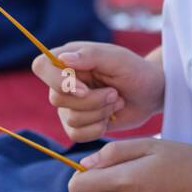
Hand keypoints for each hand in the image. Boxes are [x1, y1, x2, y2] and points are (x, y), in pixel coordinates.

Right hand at [31, 42, 164, 141]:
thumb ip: (90, 55)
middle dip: (92, 101)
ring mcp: (69, 104)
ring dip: (99, 113)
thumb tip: (63, 58)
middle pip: (57, 99)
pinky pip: (76, 135)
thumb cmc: (135, 71)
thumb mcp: (117, 58)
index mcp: (69, 58)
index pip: (42, 67)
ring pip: (70, 119)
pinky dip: (97, 129)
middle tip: (114, 93)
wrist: (150, 94)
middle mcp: (64, 81)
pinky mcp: (77, 124)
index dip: (57, 82)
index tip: (84, 89)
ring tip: (116, 101)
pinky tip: (110, 117)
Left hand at [68, 139, 191, 191]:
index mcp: (126, 182)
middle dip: (97, 183)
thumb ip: (113, 152)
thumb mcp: (150, 145)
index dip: (82, 173)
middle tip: (125, 170)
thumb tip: (85, 164)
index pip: (77, 187)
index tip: (99, 165)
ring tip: (140, 183)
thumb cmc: (185, 162)